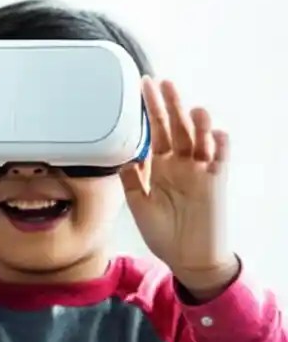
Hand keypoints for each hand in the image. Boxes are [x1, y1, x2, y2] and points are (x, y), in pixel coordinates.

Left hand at [122, 78, 237, 296]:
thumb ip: (131, 180)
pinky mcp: (215, 184)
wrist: (187, 258)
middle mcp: (181, 164)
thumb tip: (123, 157)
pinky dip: (219, 147)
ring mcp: (200, 172)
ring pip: (200, 140)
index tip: (143, 87)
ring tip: (192, 108)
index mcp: (161, 166)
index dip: (150, 109)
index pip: (155, 130)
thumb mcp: (138, 204)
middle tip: (163, 83)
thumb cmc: (165, 232)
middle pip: (176, 128)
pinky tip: (216, 135)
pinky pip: (220, 162)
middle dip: (170, 105)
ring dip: (197, 124)